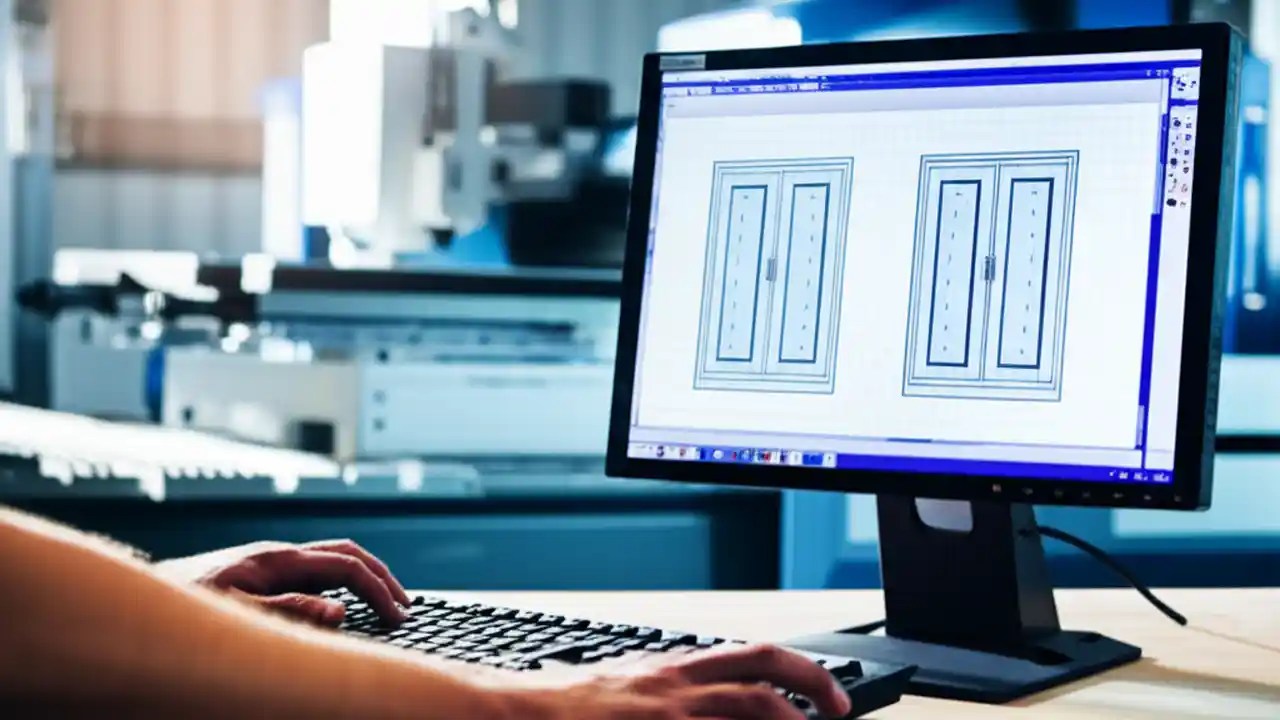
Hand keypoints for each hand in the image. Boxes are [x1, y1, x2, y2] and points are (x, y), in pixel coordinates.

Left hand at [155, 539, 409, 626]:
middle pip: (346, 553)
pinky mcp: (262, 576)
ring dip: (365, 577)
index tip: (399, 617)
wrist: (137, 601)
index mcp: (275, 559)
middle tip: (406, 607)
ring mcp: (270, 563)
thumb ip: (288, 610)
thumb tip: (338, 611)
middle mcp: (276, 555)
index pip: (344, 566)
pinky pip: (315, 572)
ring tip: (387, 603)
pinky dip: (343, 583)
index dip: (377, 590)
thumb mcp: (233, 614)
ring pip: (333, 559)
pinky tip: (346, 603)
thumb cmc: (180, 604)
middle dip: (382, 577)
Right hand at [518, 644, 852, 719]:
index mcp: (675, 670)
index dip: (798, 674)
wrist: (516, 714)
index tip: (823, 697)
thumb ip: (675, 693)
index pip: (752, 658)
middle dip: (811, 684)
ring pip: (746, 701)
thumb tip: (716, 702)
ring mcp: (664, 711)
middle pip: (761, 669)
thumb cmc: (567, 708)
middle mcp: (675, 685)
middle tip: (838, 710)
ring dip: (785, 716)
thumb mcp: (629, 689)